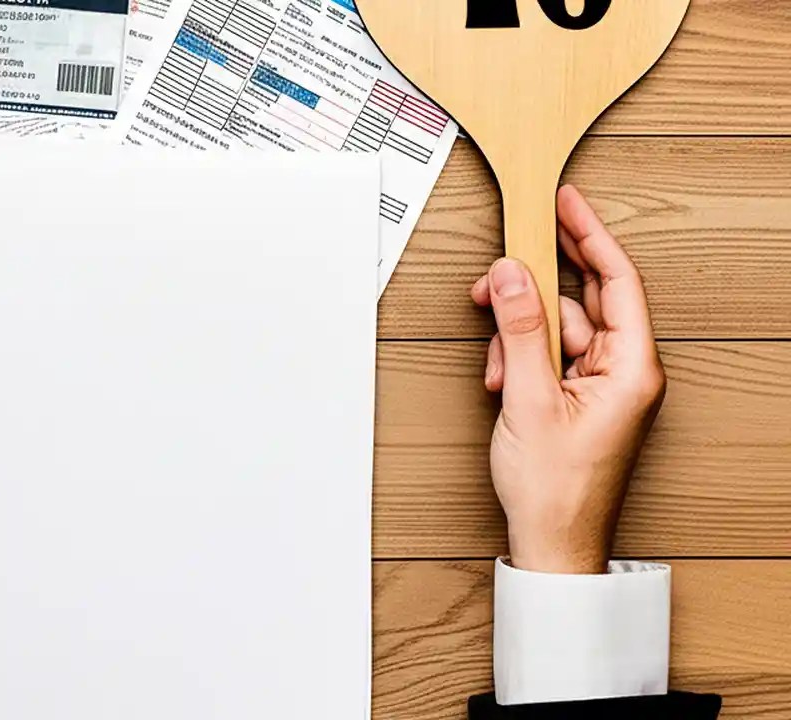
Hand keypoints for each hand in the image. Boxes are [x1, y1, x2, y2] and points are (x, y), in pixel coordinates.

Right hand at [471, 185, 665, 573]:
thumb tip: (513, 275)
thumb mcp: (529, 400)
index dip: (590, 235)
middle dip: (536, 289)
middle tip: (502, 270)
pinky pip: (549, 355)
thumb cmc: (556, 490)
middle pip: (583, 301)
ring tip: (495, 359)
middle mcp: (624, 372)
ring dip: (519, 334)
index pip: (617, 281)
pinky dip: (520, 358)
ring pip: (558, 328)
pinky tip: (501, 377)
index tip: (566, 203)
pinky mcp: (577, 397)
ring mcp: (601, 385)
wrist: (551, 542)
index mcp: (633, 369)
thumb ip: (520, 331)